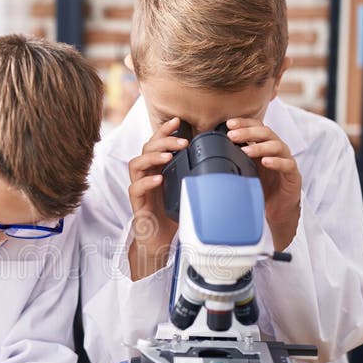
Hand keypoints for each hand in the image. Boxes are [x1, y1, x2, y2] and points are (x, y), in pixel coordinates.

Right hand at [127, 117, 188, 280]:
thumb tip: (227, 167)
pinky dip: (146, 182)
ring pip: (136, 164)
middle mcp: (146, 175)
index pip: (157, 143)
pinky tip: (158, 179)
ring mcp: (140, 188)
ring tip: (169, 155)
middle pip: (147, 148)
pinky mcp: (137, 204)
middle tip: (183, 141)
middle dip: (164, 141)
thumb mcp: (190, 191)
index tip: (178, 120)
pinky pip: (136, 188)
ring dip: (153, 157)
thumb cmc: (176, 215)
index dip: (165, 130)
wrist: (162, 241)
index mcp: (158, 169)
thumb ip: (199, 178)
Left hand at [226, 119, 301, 250]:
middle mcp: (275, 149)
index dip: (243, 123)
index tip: (228, 124)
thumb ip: (232, 160)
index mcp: (263, 145)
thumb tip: (206, 155)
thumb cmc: (259, 188)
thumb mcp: (242, 171)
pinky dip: (277, 161)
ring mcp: (285, 160)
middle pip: (265, 132)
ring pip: (276, 145)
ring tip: (246, 151)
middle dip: (248, 132)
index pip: (255, 126)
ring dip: (260, 146)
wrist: (276, 210)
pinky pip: (287, 164)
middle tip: (232, 135)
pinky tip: (266, 162)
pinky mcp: (293, 174)